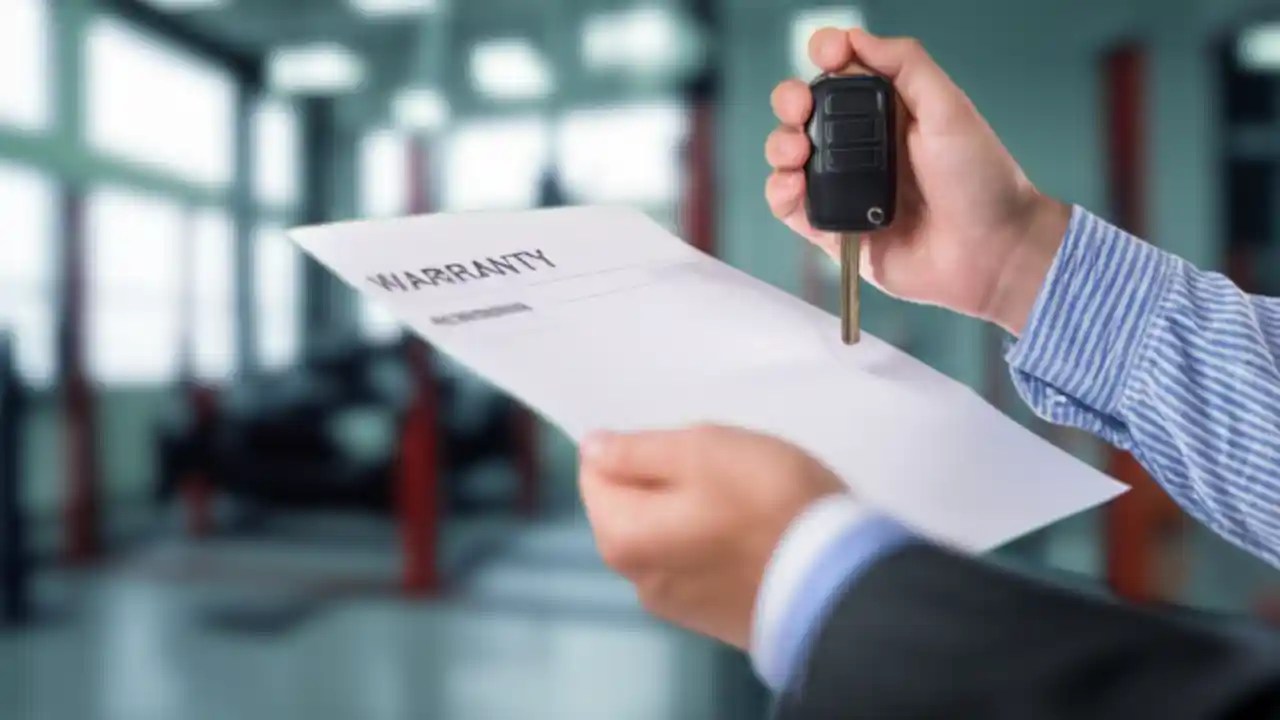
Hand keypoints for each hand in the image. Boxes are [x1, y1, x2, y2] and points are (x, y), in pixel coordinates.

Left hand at [578, 424, 844, 648]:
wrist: (836, 579)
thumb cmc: (765, 500)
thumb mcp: (699, 451)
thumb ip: (637, 450)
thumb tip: (593, 449)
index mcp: (622, 538)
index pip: (596, 473)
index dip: (636, 448)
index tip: (684, 446)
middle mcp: (638, 580)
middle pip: (632, 508)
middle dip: (666, 481)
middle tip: (721, 466)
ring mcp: (679, 605)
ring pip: (669, 535)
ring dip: (694, 511)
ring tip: (745, 497)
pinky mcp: (717, 617)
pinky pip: (700, 563)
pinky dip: (716, 542)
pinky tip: (756, 531)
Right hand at [765, 28, 1071, 334]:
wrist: (990, 251)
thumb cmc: (979, 179)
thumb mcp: (949, 108)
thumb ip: (906, 64)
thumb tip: (855, 36)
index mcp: (888, 111)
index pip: (842, 73)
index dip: (825, 56)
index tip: (826, 55)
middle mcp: (862, 146)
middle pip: (805, 112)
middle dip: (790, 101)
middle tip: (798, 108)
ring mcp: (845, 187)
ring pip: (790, 157)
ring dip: (780, 146)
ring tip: (795, 152)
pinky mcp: (834, 228)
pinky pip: (791, 208)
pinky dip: (780, 193)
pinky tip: (792, 185)